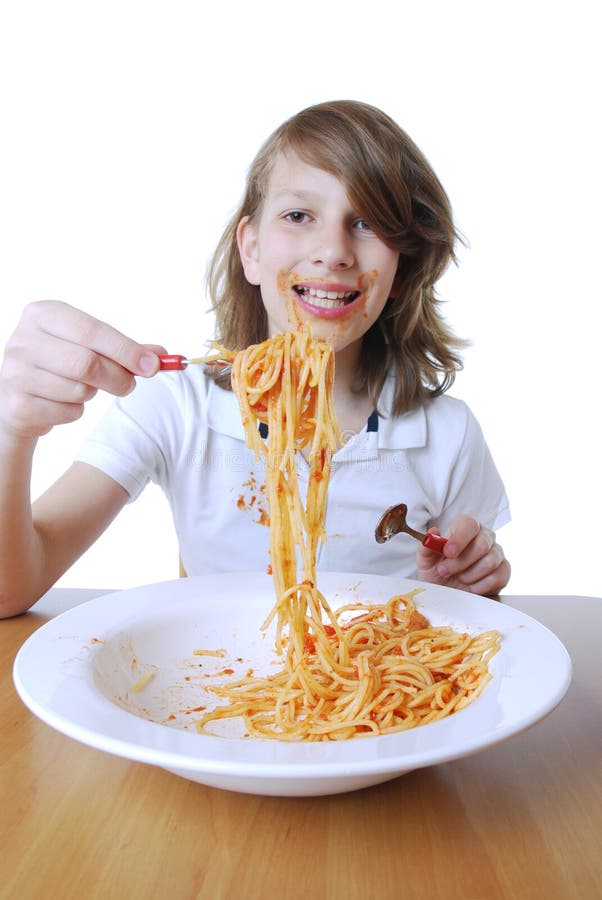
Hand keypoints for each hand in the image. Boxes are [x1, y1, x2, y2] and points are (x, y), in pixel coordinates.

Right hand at [0, 300, 166, 439]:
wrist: (18, 397)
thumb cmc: (61, 364)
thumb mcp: (89, 347)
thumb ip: (124, 349)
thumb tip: (161, 356)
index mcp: (43, 314)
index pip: (92, 331)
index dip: (126, 350)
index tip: (153, 366)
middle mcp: (23, 340)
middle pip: (87, 363)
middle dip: (118, 378)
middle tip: (130, 385)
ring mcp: (15, 374)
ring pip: (79, 390)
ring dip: (92, 394)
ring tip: (81, 387)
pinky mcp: (18, 406)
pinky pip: (67, 413)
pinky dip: (75, 411)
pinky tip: (61, 402)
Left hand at [417, 515, 509, 596]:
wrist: (447, 593)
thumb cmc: (437, 572)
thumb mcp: (426, 561)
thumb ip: (426, 547)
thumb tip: (432, 532)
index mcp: (465, 528)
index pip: (468, 524)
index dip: (459, 538)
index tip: (447, 553)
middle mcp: (484, 537)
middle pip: (482, 544)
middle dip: (460, 562)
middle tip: (444, 571)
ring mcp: (496, 553)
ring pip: (490, 562)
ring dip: (469, 575)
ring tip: (458, 578)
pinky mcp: (504, 571)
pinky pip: (497, 577)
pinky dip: (480, 586)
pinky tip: (470, 586)